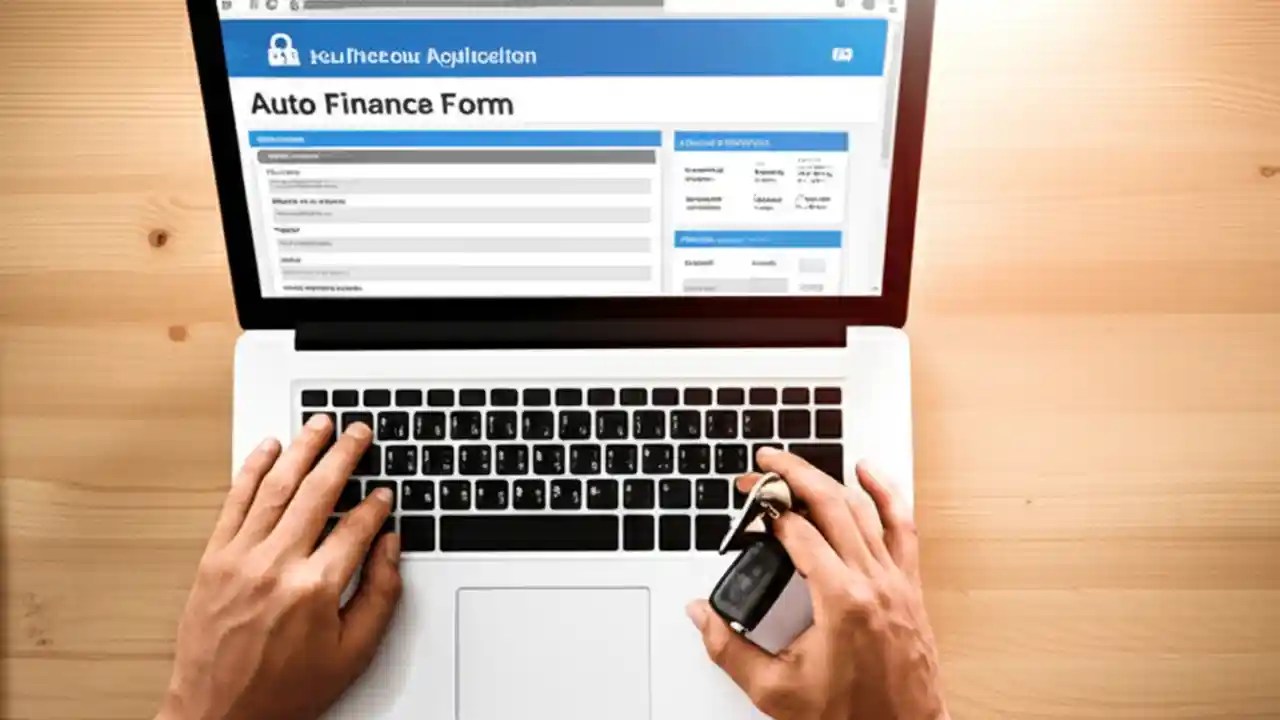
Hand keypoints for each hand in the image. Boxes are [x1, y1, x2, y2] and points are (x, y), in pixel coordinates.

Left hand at [157, 416, 402, 719]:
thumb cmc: (284, 691)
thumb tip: (390, 548)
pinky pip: (235, 502)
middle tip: (359, 433)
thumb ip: (380, 594)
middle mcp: (277, 566)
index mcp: (315, 589)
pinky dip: (252, 470)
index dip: (376, 506)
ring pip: (277, 486)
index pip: (356, 527)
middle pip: (319, 492)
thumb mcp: (353, 653)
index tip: (385, 494)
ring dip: (302, 450)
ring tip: (319, 425)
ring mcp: (240, 558)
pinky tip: (268, 450)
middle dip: (345, 456)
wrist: (219, 715)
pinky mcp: (213, 559)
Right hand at [687, 449, 946, 719]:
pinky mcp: (909, 588)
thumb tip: (699, 614)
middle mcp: (873, 582)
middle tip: (764, 466)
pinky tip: (870, 475)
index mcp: (841, 601)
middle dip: (792, 477)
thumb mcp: (773, 689)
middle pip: (831, 505)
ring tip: (800, 466)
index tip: (750, 503)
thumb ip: (727, 648)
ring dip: (829, 481)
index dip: (768, 510)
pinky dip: (886, 495)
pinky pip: (902, 528)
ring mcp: (896, 582)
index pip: (799, 533)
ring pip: (863, 510)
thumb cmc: (849, 718)